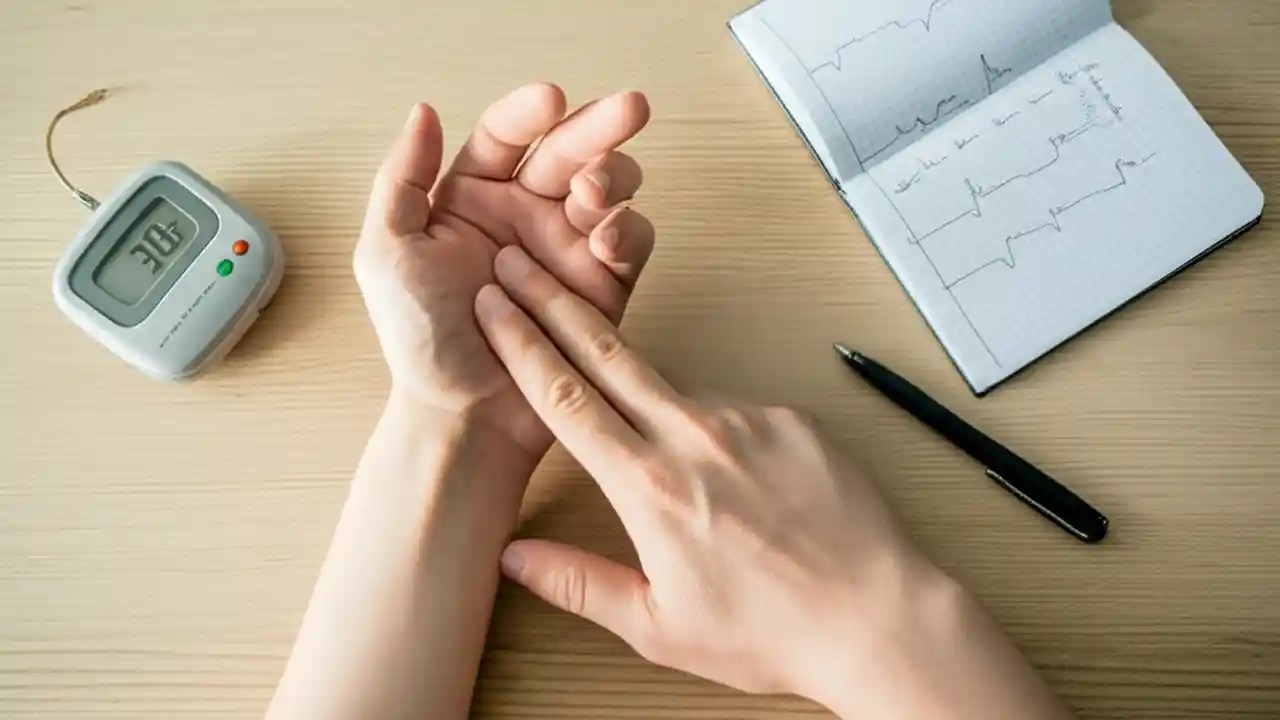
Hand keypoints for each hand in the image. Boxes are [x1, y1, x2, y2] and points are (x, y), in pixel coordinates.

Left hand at [354, 84, 653, 457]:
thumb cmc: (419, 340)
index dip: (529, 112)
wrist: (463, 413)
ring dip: (614, 180)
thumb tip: (425, 111)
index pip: (508, 136)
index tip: (548, 100)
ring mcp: (568, 249)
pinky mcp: (604, 287)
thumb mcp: (387, 252)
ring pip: (610, 190)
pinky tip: (606, 240)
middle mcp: (526, 216)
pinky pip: (630, 244)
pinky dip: (628, 233)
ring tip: (594, 196)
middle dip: (600, 126)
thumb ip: (402, 178)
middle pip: (570, 152)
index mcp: (474, 197)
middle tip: (630, 108)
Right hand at [472, 246, 1073, 719]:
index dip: (521, 344)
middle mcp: (695, 438)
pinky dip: (718, 433)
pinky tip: (736, 482)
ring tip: (676, 471)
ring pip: (674, 389)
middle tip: (522, 264)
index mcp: (649, 487)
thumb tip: (514, 557)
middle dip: (556, 302)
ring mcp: (748, 419)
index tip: (495, 305)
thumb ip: (578, 582)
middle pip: (607, 353)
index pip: (565, 398)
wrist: (872, 616)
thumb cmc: (770, 631)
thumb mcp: (657, 625)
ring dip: (649, 398)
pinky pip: (734, 411)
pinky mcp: (790, 418)